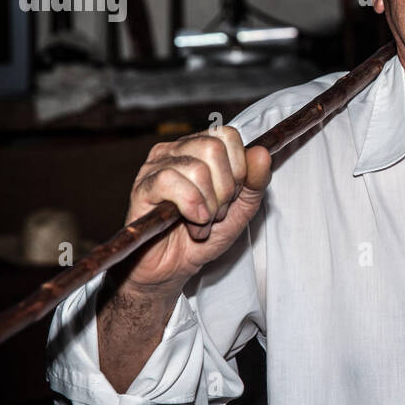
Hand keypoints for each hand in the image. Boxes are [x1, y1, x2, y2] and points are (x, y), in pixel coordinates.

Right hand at [112, 126, 272, 299]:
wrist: (174, 269)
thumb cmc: (204, 237)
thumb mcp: (242, 209)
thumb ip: (256, 181)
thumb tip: (261, 152)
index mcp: (198, 148)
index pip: (228, 135)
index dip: (239, 169)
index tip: (232, 196)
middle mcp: (175, 151)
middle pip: (214, 149)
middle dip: (224, 189)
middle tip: (216, 212)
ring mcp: (155, 167)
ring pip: (196, 168)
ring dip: (208, 205)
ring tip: (201, 221)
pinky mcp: (142, 188)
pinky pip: (170, 181)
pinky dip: (190, 206)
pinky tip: (192, 222)